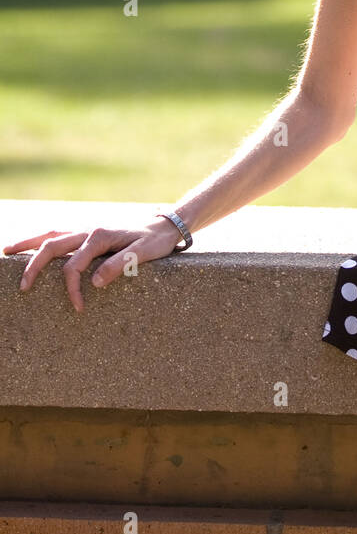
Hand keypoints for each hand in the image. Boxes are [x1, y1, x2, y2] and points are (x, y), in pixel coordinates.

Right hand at [3, 218, 186, 313]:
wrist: (164, 226)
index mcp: (99, 236)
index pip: (74, 265)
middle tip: (22, 287)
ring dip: (29, 244)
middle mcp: (88, 230)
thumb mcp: (143, 254)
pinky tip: (32, 246)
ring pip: (50, 235)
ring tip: (7, 252)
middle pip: (52, 246)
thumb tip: (94, 282)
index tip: (79, 308)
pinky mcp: (87, 233)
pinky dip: (42, 240)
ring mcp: (85, 230)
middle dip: (33, 266)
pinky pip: (59, 234)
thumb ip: (120, 265)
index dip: (73, 288)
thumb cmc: (155, 242)